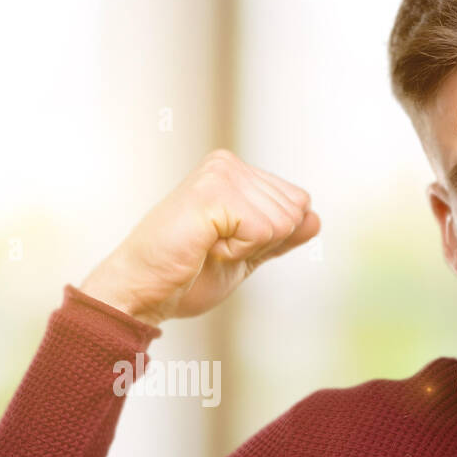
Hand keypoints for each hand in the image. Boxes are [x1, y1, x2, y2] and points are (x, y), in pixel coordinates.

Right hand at [79, 149, 319, 324]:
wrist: (141, 292)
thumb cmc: (185, 276)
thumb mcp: (245, 255)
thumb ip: (279, 237)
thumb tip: (316, 218)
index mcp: (235, 172)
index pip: (298, 204)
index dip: (270, 240)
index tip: (226, 246)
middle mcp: (228, 164)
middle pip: (295, 211)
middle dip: (261, 244)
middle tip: (214, 249)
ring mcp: (220, 174)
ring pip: (282, 222)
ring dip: (247, 249)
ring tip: (207, 247)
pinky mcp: (214, 193)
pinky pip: (263, 231)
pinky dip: (237, 253)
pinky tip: (204, 248)